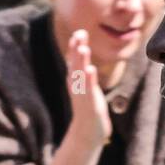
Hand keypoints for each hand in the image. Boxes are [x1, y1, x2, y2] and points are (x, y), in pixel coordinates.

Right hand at [66, 29, 111, 145]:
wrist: (87, 132)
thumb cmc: (88, 107)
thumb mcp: (85, 86)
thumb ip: (83, 71)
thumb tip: (84, 58)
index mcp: (75, 80)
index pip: (74, 60)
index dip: (75, 46)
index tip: (79, 32)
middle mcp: (76, 85)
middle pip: (75, 63)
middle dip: (77, 48)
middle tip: (79, 33)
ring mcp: (81, 94)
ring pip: (80, 75)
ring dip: (81, 61)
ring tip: (83, 48)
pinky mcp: (89, 103)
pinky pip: (88, 89)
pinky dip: (89, 79)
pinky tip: (91, 69)